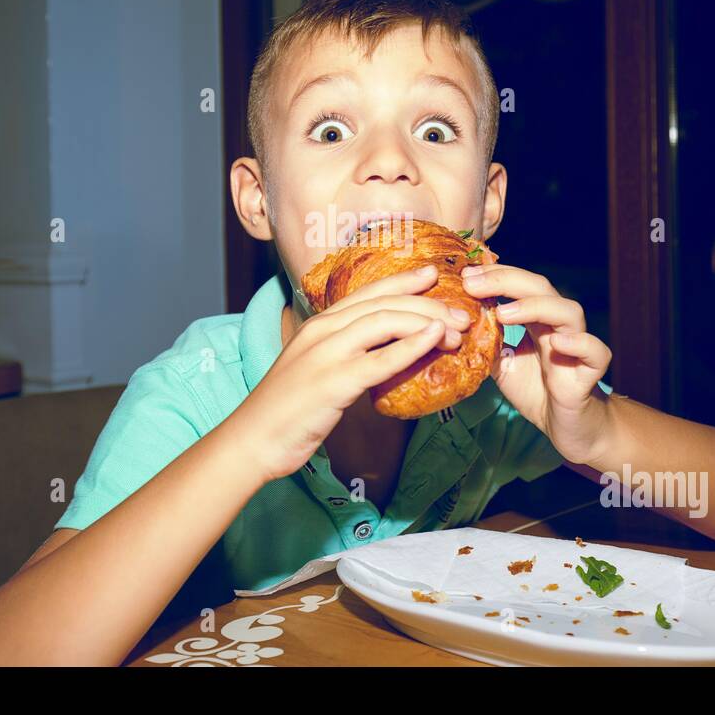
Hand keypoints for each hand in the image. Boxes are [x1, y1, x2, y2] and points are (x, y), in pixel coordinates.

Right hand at [241, 263, 474, 482]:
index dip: (402, 280)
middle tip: (462, 312)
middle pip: (383, 303)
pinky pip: (380, 359)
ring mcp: (327, 354)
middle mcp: (323, 331)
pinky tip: (434, 338)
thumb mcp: (314, 370)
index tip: (432, 274)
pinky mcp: (334, 382)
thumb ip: (344, 356)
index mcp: (318, 325)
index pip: (367, 292)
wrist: (252, 440)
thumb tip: (382, 355)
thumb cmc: (285, 411)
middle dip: (427, 302)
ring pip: (385, 321)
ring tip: (456, 329)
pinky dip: (412, 345)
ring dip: (427, 320)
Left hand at [460, 263, 612, 464]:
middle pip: (541, 288)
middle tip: (472, 283)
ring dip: (535, 306)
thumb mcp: (500, 364)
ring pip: (568, 311)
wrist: (563, 426)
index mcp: (537, 319)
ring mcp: (577, 345)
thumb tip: (455, 324)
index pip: (520, 284)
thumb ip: (485, 343)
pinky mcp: (590, 372)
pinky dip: (579, 342)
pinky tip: (557, 341)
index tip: (465, 273)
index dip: (495, 274)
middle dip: (506, 280)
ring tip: (502, 313)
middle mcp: (558, 325)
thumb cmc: (534, 390)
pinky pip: (595, 351)